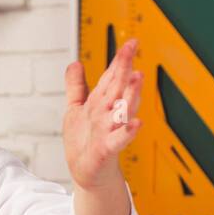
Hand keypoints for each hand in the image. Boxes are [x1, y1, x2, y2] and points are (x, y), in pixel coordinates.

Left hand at [62, 38, 142, 190]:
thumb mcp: (75, 109)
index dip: (120, 60)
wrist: (86, 173)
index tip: (132, 41)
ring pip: (122, 110)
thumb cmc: (84, 142)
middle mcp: (108, 114)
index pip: (111, 77)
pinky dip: (127, 133)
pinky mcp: (107, 149)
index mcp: (101, 102)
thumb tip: (75, 63)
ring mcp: (109, 130)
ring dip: (130, 95)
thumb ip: (76, 86)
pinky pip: (119, 140)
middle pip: (118, 87)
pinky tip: (136, 123)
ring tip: (138, 77)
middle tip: (133, 47)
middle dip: (125, 67)